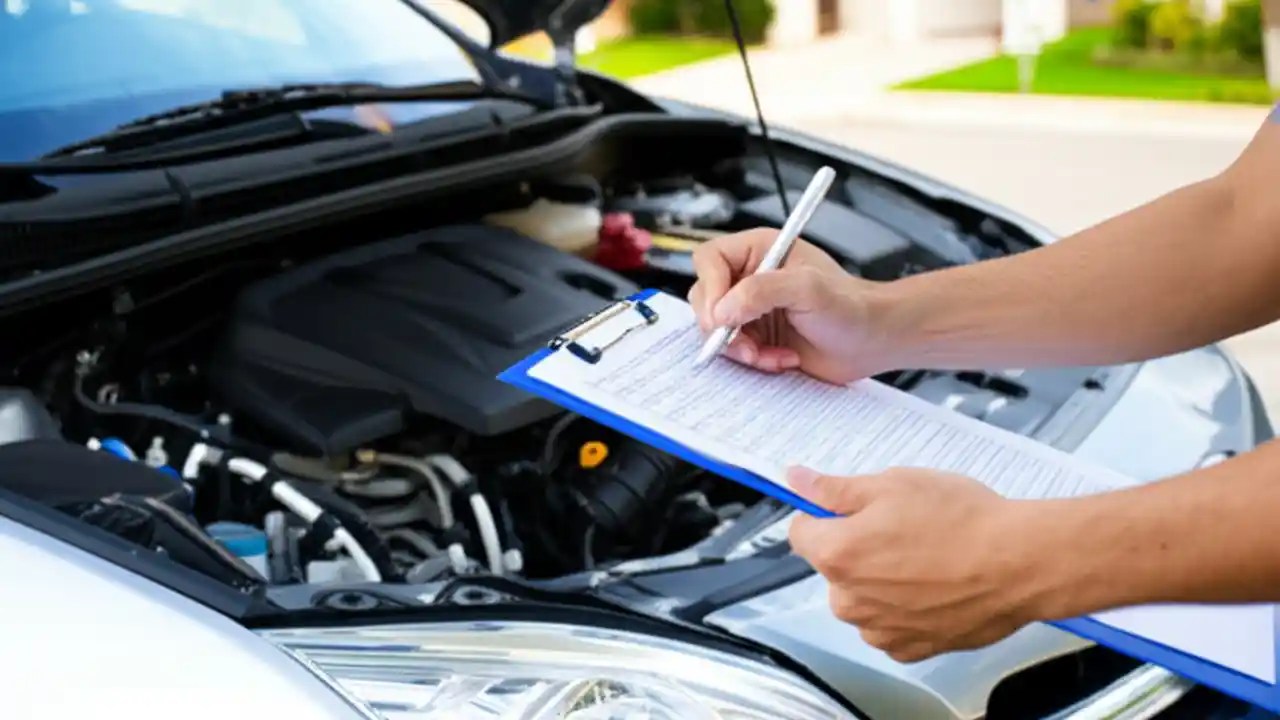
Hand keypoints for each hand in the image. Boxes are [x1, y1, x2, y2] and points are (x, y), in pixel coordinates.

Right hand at [687, 228, 893, 383]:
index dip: (711, 287)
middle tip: (744, 344)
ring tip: (769, 355)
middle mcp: (749, 277)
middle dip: (722, 327)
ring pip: (715, 329)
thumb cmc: (851, 307)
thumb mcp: (809, 289)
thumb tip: (723, 310)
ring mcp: (749, 310)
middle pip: (705, 297)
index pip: (710, 260)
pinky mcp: (755, 337)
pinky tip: (781, 359)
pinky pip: (733, 352)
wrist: (870, 342)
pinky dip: (753, 361)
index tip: (722, 316)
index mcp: (759, 251)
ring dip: (740, 349)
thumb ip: (763, 291)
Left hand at [787, 467, 1055, 661]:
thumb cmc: (960, 519)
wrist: (1018, 563)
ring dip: (881, 581)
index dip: (826, 515)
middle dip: (858, 547)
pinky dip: (904, 608)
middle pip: (833, 567)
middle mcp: (849, 600)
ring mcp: (878, 630)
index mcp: (837, 554)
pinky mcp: (908, 648)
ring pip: (862, 597)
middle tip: (903, 528)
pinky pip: (889, 625)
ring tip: (925, 558)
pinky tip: (935, 587)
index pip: (801, 532)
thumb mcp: (893, 484)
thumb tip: (795, 480)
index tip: (855, 508)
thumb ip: (835, 488)